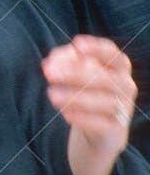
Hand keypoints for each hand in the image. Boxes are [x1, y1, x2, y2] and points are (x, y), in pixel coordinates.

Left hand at [45, 35, 136, 174]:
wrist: (98, 129)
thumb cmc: (85, 92)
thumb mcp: (75, 74)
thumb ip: (64, 62)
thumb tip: (51, 63)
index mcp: (118, 68)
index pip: (114, 55)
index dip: (97, 49)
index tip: (76, 45)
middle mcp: (126, 86)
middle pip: (106, 78)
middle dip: (76, 74)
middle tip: (49, 73)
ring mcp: (124, 108)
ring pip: (105, 102)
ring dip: (75, 97)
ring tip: (52, 94)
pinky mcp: (116, 129)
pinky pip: (102, 123)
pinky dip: (84, 118)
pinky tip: (66, 114)